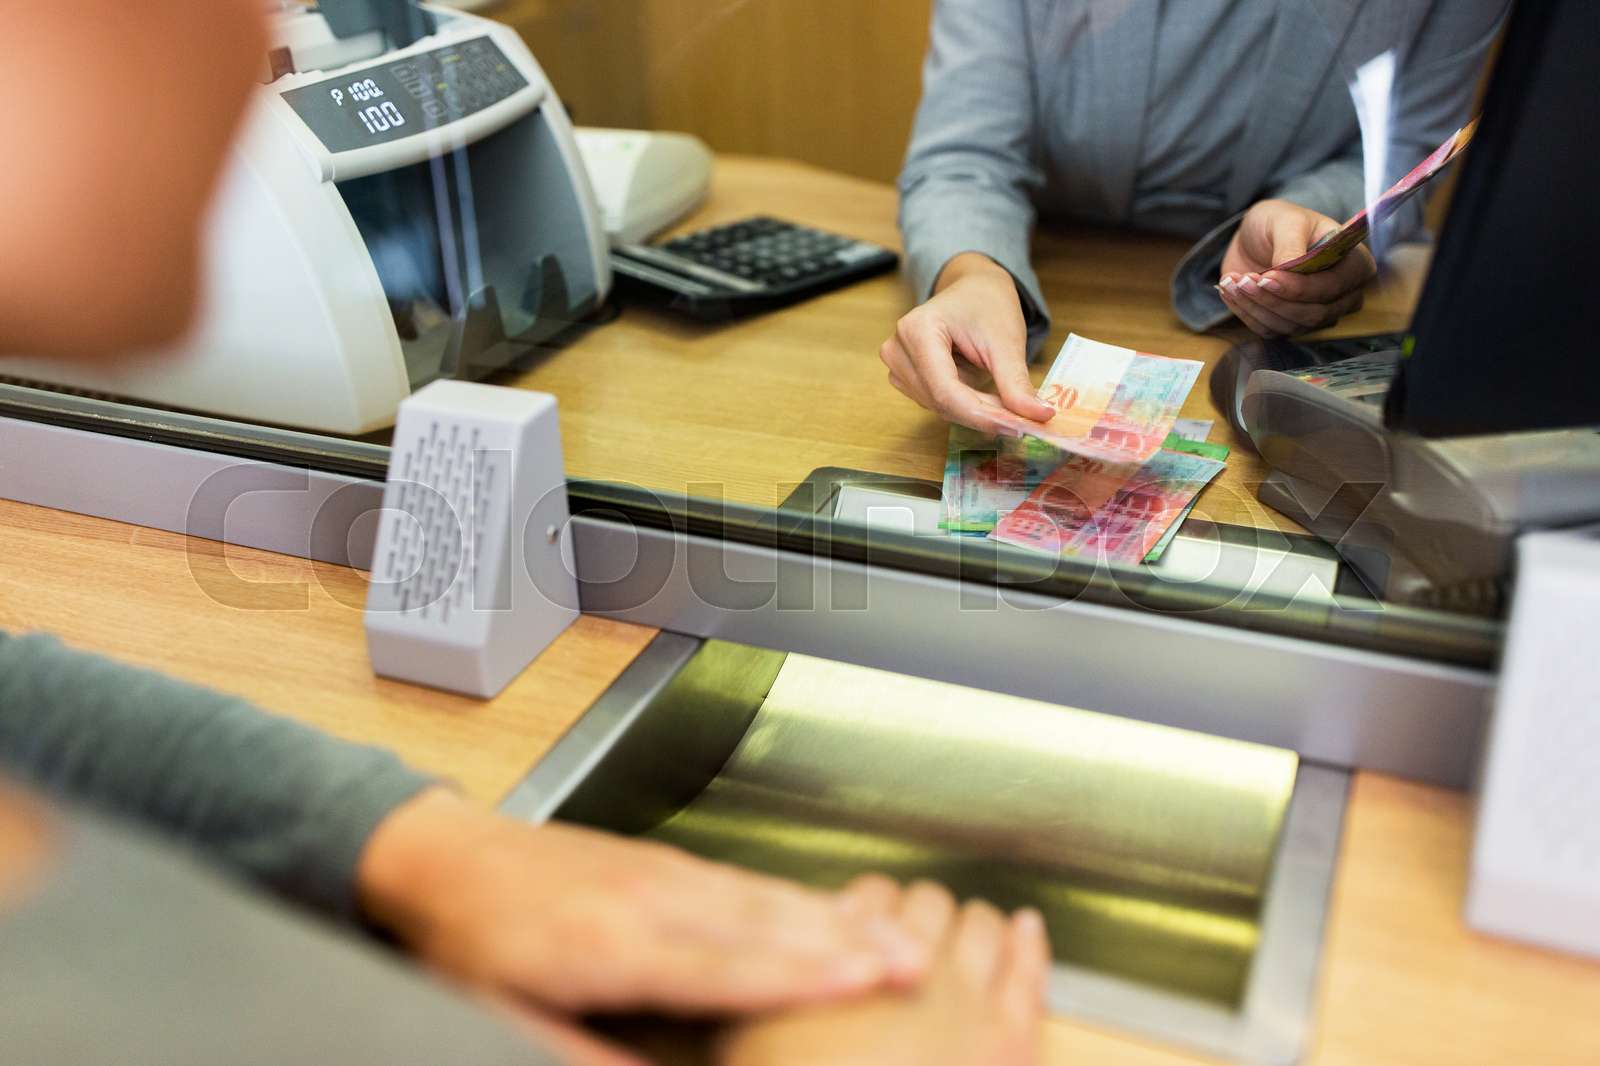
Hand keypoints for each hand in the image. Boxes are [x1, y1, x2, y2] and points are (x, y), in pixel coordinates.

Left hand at [357, 789, 928, 1017]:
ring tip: (901, 935)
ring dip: (838, 919)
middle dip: (847, 944)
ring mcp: (662, 873)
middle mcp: (650, 900)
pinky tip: (835, 911)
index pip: (722, 967)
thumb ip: (584, 1055)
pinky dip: (801, 899)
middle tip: (918, 960)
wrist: (444, 855)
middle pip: (763, 925)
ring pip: (765, 898)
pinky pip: (745, 882)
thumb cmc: (471, 944)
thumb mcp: (504, 1016)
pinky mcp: (665, 862)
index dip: (799, 977)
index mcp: (610, 945)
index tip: (864, 982)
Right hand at [718, 877, 1050, 1065]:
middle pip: (924, 903)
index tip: (868, 919)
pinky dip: (1028, 942)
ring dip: (970, 922)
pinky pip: (1028, 972)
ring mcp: (967, 1004)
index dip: (871, 906)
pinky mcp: (1009, 1042)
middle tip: (912, 932)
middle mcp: (910, 971)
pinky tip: (1026, 929)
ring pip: (979, 925)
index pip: (870, 899)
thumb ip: (771, 989)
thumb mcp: (752, 1042)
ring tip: (965, 929)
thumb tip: (777, 958)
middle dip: (918, 912)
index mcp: (851, 966)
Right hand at [879, 253, 1055, 434]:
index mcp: (917, 330)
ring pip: (939, 408)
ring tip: (1007, 402)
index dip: (981, 415)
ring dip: (976, 412)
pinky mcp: (905, 377)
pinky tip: (989, 398)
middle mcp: (898, 349)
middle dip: (983, 415)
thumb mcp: (1006, 341)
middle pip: (941, 402)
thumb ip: (1016, 382)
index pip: (946, 390)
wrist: (973, 289)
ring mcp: (898, 365)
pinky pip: (937, 404)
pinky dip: (967, 407)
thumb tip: (1038, 417)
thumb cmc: (987, 304)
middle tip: (1023, 419)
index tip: (1017, 427)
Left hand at [1217, 199, 1376, 337]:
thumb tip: (1288, 269)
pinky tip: (1230, 292)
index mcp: (1355, 264)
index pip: (1331, 287)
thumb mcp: (1287, 221)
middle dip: (1273, 299)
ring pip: (1288, 325)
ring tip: (1233, 282)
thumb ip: (1291, 245)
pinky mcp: (1291, 323)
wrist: (1259, 236)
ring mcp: (1318, 313)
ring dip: (1255, 306)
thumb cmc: (1281, 222)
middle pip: (1312, 313)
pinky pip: (1269, 330)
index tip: (1267, 277)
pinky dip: (1246, 313)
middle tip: (1243, 280)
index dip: (1298, 287)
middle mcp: (1343, 295)